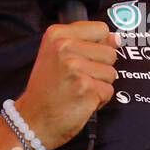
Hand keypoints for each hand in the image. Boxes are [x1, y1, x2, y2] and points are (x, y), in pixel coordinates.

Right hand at [15, 21, 120, 149]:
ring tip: (78, 89)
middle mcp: (65, 48)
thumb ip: (86, 43)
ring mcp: (76, 68)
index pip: (101, 29)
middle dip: (100, 68)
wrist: (33, 120)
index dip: (98, 46)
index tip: (84, 58)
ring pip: (111, 73)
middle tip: (77, 79)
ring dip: (99, 85)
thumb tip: (116, 39)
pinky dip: (99, 100)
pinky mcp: (86, 88)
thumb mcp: (56, 56)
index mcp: (57, 35)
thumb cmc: (46, 90)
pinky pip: (108, 91)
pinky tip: (80, 100)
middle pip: (110, 53)